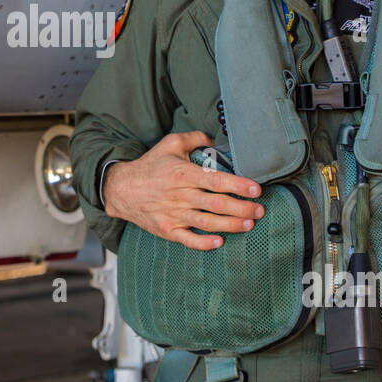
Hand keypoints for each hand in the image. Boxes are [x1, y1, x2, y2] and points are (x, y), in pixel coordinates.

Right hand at [102, 130, 263, 250]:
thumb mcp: (170, 144)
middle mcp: (180, 195)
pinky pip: (187, 240)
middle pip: (216, 204)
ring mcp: (173, 215)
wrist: (121, 189)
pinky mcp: (167, 230)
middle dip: (242, 208)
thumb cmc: (149, 166)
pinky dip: (204, 243)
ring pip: (207, 223)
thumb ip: (194, 138)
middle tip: (260, 210)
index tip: (256, 189)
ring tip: (249, 224)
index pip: (216, 180)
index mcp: (183, 174)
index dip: (238, 185)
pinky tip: (219, 242)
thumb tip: (215, 138)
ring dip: (230, 225)